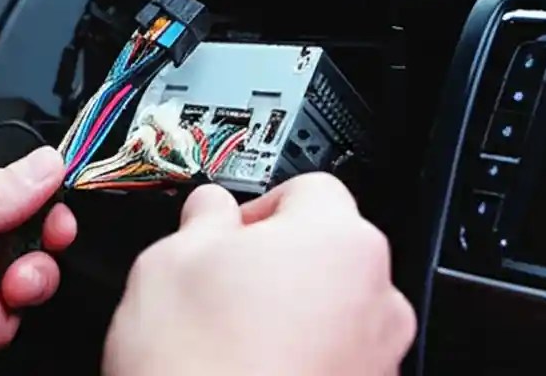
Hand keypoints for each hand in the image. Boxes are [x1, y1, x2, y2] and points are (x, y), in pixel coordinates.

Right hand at [103, 174, 415, 375]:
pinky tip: (248, 374)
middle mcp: (377, 297)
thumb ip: (201, 219)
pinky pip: (331, 362)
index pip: (306, 187)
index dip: (254, 207)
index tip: (221, 233)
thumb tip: (210, 211)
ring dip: (287, 317)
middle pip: (323, 252)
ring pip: (328, 311)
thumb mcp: (168, 265)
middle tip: (215, 290)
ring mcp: (377, 357)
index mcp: (338, 240)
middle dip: (272, 264)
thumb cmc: (198, 371)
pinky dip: (298, 362)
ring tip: (227, 344)